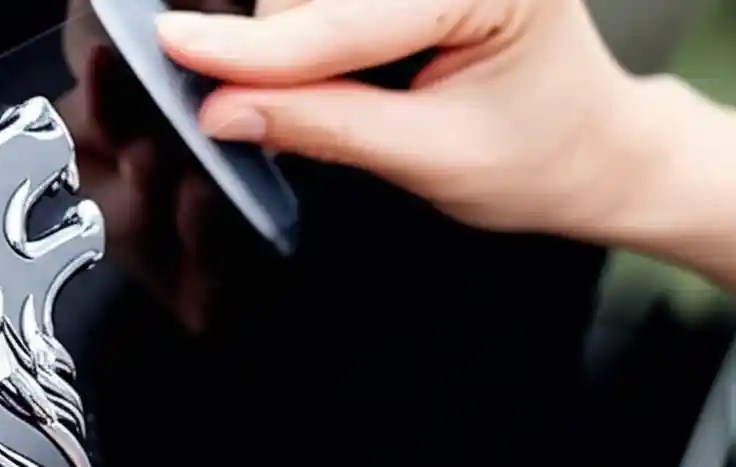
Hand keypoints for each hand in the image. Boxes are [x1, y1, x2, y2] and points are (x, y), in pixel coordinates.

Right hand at [153, 0, 697, 245]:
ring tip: (323, 93)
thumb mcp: (432, 158)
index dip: (254, 47)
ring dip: (281, 41)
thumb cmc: (537, 156)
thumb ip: (325, 126)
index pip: (347, 18)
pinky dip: (295, 33)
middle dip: (269, 51)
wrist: (584, 149)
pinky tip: (305, 66)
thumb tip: (223, 109)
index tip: (172, 48)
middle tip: (251, 110)